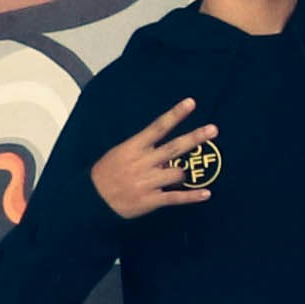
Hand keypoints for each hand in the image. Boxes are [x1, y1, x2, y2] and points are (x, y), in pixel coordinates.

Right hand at [91, 98, 217, 220]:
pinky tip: (206, 194)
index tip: (191, 103)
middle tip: (213, 129)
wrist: (91, 201)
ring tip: (176, 175)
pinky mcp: (150, 200)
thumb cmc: (107, 173)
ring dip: (182, 173)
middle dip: (194, 138)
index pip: (157, 127)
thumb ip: (143, 149)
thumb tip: (169, 148)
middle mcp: (142, 163)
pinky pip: (175, 198)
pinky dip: (191, 196)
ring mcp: (147, 182)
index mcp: (133, 148)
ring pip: (177, 173)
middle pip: (173, 147)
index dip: (175, 114)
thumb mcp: (119, 153)